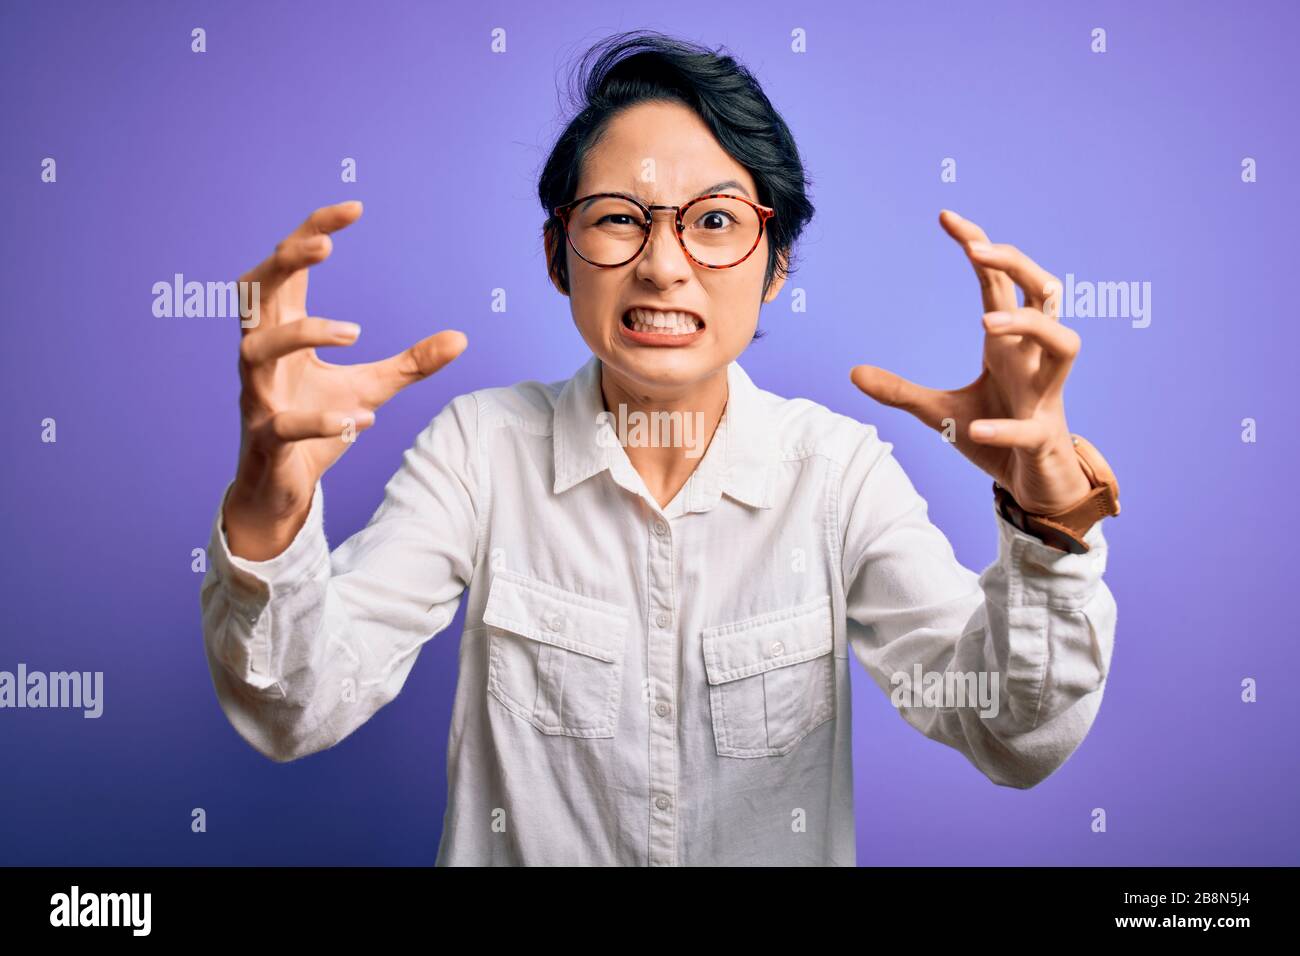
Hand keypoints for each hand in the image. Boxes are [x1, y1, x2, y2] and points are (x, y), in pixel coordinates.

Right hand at [225, 200, 467, 558]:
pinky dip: (321, 420)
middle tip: (326, 246)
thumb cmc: (317, 425)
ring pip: (257, 349)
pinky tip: (360, 419)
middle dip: (284, 261)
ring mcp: (258, 396)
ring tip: (355, 333)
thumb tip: (462, 337)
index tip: (354, 208)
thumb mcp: (371, 387)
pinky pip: (283, 424)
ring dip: (302, 333)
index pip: (288, 267)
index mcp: (281, 330)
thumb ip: (411, 363)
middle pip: (253, 290)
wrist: (281, 489)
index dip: (312, 232)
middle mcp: (261, 354)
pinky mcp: (266, 440)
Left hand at [850, 210, 1091, 514]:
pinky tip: (973, 430)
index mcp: (1008, 346)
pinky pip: (1030, 428)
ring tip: (984, 323)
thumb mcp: (938, 412)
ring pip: (1063, 343)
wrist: (1033, 486)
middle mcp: (1033, 360)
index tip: (946, 216)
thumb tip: (852, 372)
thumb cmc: (997, 437)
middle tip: (977, 251)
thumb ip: (899, 390)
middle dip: (1017, 265)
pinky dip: (1004, 428)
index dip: (979, 246)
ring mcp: (1045, 396)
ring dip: (1029, 325)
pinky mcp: (1043, 439)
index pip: (998, 283)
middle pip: (1044, 293)